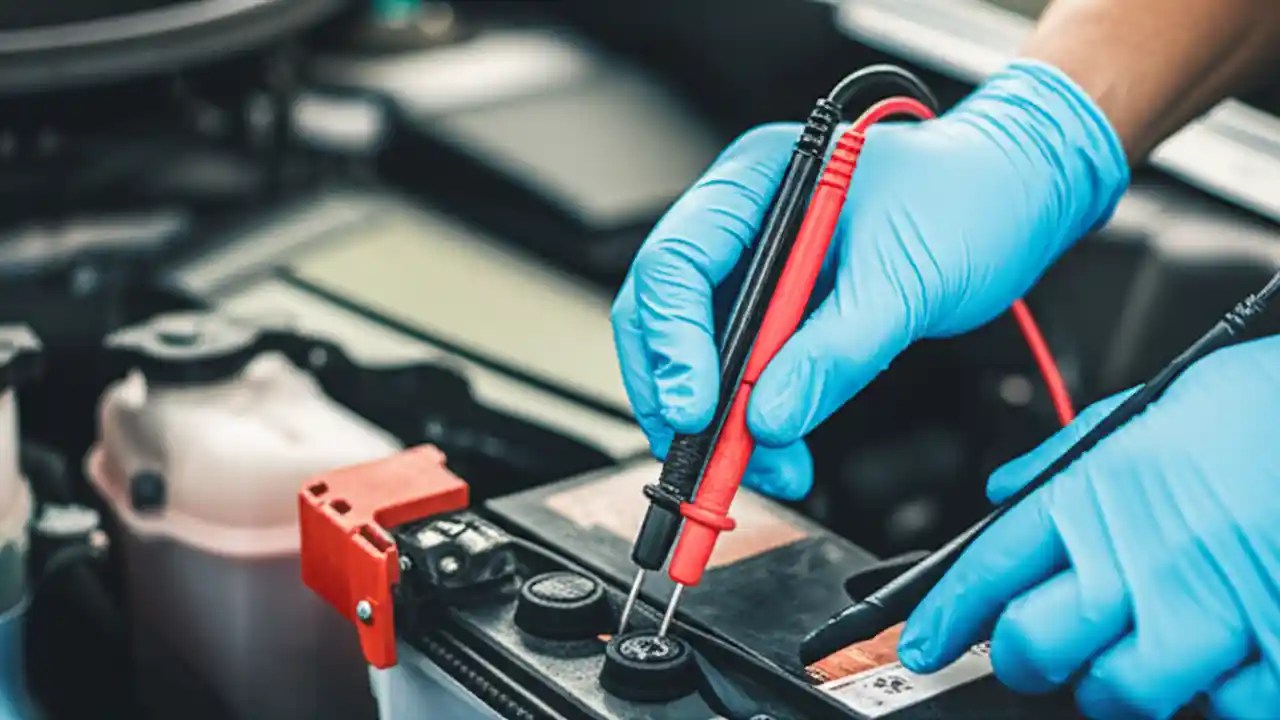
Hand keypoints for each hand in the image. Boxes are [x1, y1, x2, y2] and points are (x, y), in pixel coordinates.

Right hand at [611, 61, 1127, 498]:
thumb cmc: (970, 200)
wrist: (1017, 196)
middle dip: (676, 392)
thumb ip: (836, 350)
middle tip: (702, 461)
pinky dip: (753, 416)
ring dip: (717, 420)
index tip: (696, 412)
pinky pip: (743, 368)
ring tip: (759, 469)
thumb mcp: (907, 278)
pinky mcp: (780, 308)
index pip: (677, 262)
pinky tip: (778, 450)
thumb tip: (769, 416)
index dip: (672, 343)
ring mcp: (757, 266)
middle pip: (664, 312)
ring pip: (698, 351)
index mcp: (756, 182)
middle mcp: (741, 221)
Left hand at [898, 337, 1279, 718]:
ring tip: (1136, 648)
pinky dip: (1215, 698)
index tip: (924, 641)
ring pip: (1118, 694)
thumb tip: (1002, 490)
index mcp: (1098, 494)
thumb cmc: (1258, 408)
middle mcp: (1143, 556)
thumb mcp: (1147, 407)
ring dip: (1115, 682)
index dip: (943, 616)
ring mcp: (1211, 611)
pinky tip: (1220, 657)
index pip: (987, 571)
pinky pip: (1223, 711)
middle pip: (1034, 648)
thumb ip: (1064, 458)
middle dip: (1021, 655)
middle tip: (1033, 646)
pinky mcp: (1277, 651)